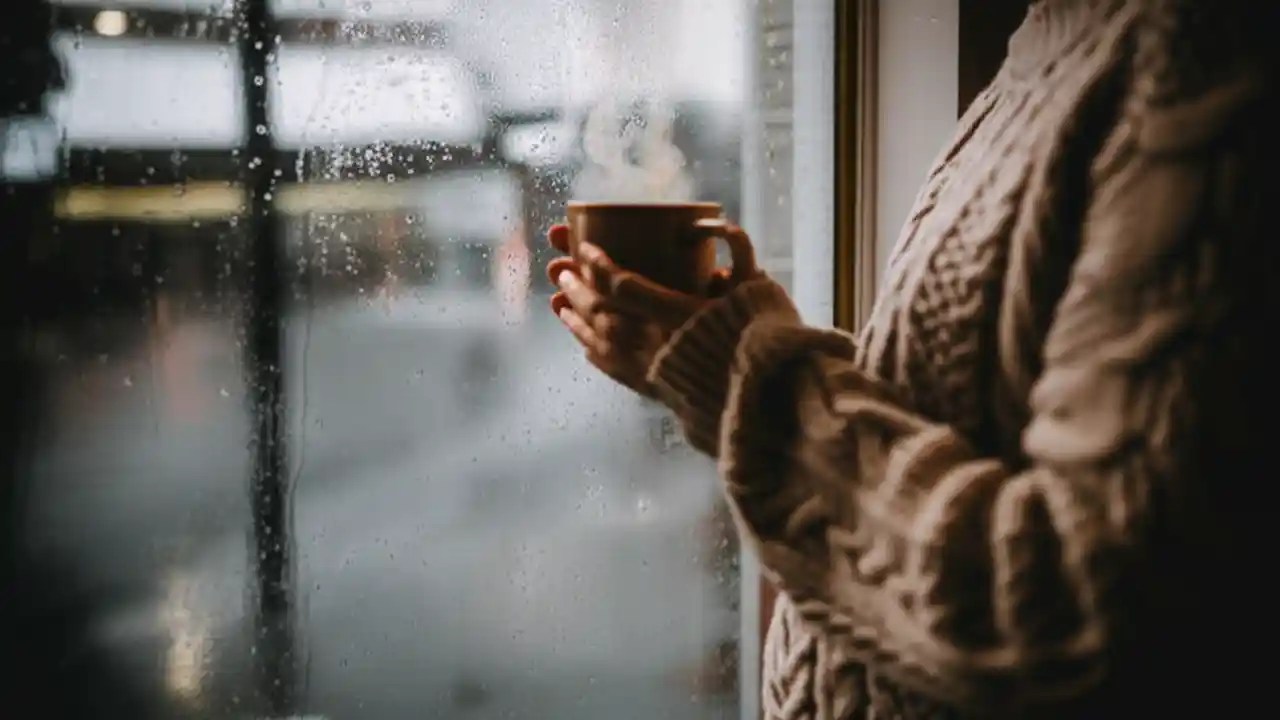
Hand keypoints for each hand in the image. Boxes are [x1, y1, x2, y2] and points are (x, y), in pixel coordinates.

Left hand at [546, 221, 759, 396]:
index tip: (585, 248)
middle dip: (577, 288)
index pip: (623, 285)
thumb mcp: (758, 294)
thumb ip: (741, 258)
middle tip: (561, 269)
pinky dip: (592, 352)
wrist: (763, 402)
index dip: (599, 265)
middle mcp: (654, 342)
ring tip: (559, 302)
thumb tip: (722, 228)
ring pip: (597, 340)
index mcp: (677, 316)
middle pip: (601, 311)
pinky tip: (585, 347)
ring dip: (575, 319)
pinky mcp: (649, 391)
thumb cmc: (764, 342)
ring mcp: (647, 369)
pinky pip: (609, 369)